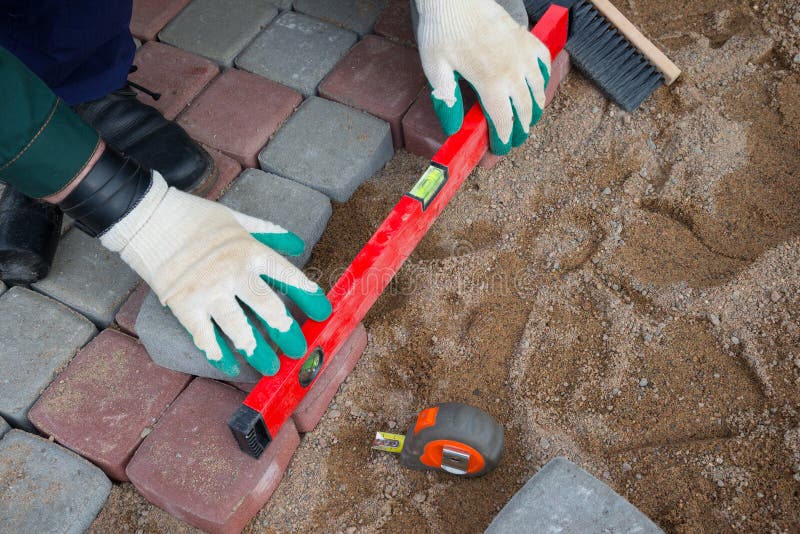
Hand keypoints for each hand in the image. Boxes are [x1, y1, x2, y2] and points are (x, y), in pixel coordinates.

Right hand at [100, 171, 331, 376]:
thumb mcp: (238, 219)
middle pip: (267, 307)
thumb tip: (296, 242)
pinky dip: (216, 353)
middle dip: (285, 330)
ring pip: (238, 328)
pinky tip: (228, 365)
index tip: (322, 312)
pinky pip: (204, 335)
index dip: (307, 295)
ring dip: (255, 349)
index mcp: (250, 250)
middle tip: (298, 349)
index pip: (287, 276)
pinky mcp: (184, 304)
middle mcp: (234, 272)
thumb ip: (269, 232)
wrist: (149, 217)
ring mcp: (209, 291)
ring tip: (269, 366)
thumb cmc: (195, 216)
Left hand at [416, 0, 550, 154]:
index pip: (504, 123)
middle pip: (524, 111)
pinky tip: (536, 85)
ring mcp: (524, 55)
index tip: (498, 150)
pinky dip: (543, 78)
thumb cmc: (443, 30)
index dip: (502, 141)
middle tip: (514, 140)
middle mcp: (513, 72)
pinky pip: (543, 63)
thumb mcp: (436, 70)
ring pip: (538, 91)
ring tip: (527, 119)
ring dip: (534, 109)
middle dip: (520, 131)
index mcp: (491, 84)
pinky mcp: (526, 39)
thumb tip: (454, 129)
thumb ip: (447, 101)